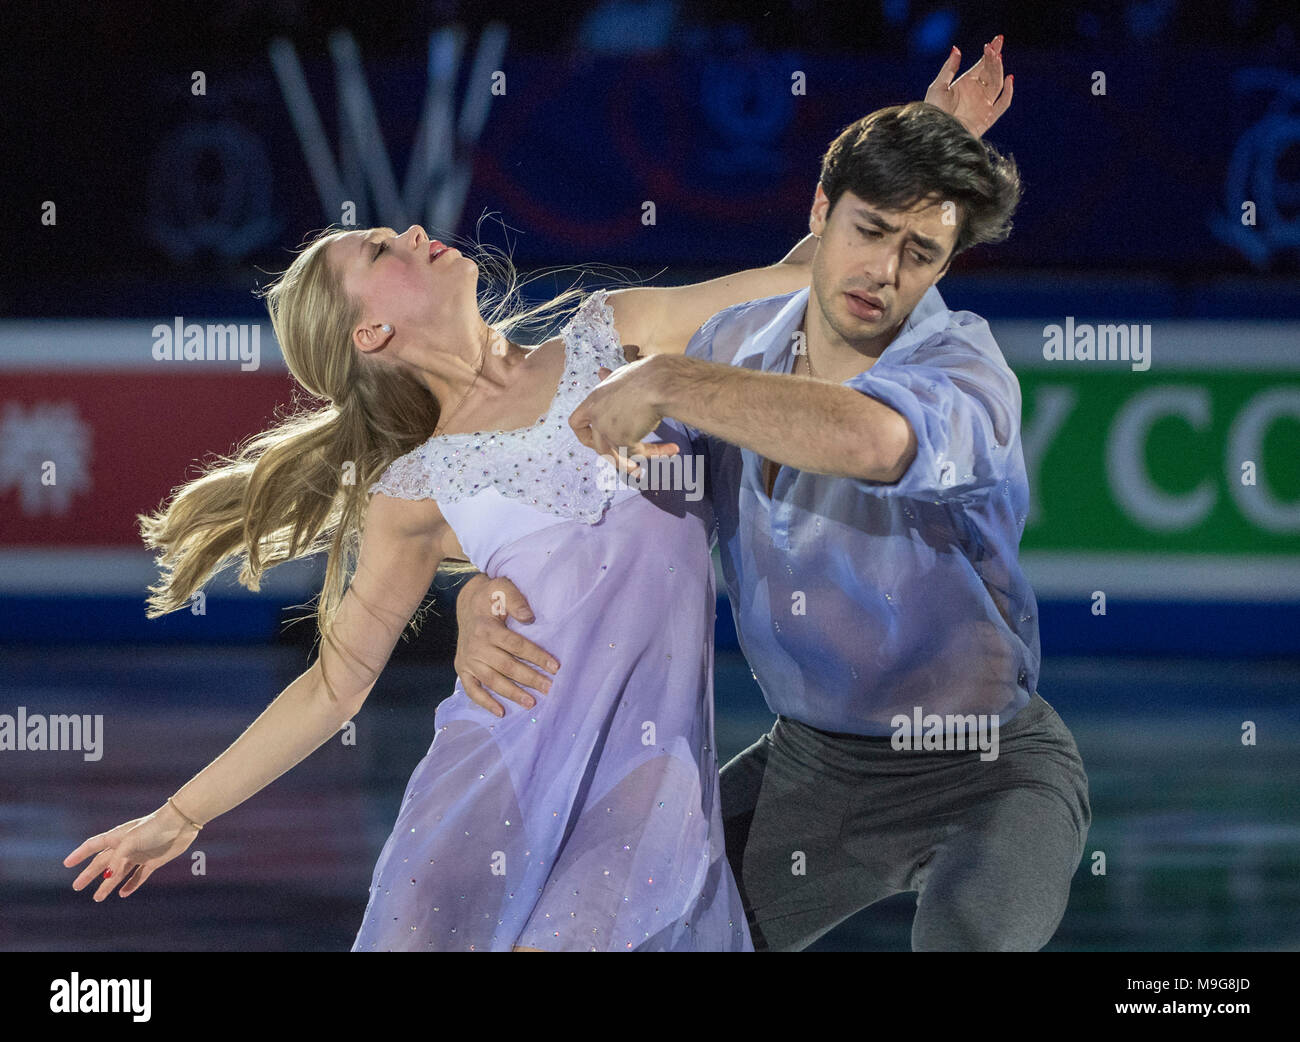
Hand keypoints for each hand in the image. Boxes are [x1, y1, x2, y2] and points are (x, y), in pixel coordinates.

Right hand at [64, 804, 199, 900]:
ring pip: (119, 872)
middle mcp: (126, 846)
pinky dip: (130, 885)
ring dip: (108, 884)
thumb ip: (117, 859)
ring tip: (97, 898)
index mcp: (117, 837)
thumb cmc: (153, 828)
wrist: (181, 823)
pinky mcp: (153, 861)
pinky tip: (122, 893)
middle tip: (77, 886)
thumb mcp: (130, 841)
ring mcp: (140, 854)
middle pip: (103, 862)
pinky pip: (139, 876)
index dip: (79, 854)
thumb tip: (108, 877)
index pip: (93, 846)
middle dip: (89, 874)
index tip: (67, 864)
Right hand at [454, 573, 559, 717]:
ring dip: (512, 693)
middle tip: (549, 689)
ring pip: (492, 680)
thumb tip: (529, 618)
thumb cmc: (491, 597)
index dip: (536, 656)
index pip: (516, 645)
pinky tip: (501, 712)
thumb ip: (516, 601)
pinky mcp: (463, 669)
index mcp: (487, 628)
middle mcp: (476, 647)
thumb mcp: (502, 589)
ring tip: (531, 703)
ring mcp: (468, 660)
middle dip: (529, 679)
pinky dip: (485, 702)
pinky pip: (472, 689)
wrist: (467, 603)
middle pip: (506, 666)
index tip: (555, 667)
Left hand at [568, 356, 680, 476]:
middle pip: (597, 446)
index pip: (576, 423)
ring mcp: (607, 429)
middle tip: (630, 464)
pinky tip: (672, 449)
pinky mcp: (622, 440)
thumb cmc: (647, 375)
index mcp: (594, 399)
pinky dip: (656, 453)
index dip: (585, 436)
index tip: (595, 442)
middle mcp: (596, 416)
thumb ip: (610, 381)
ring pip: (616, 456)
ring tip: (646, 469)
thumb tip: (601, 372)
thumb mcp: (623, 376)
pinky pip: (637, 455)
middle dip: (613, 456)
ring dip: (632, 465)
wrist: (661, 382)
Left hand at [924, 35, 1012, 138]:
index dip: (990, 52)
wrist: (935, 134)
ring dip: (998, 69)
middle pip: (991, 72)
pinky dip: (1008, 92)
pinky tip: (1009, 78)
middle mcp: (977, 92)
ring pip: (997, 83)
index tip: (996, 40)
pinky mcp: (988, 117)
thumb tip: (956, 49)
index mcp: (965, 83)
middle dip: (994, 58)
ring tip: (997, 57)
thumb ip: (948, 69)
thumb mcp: (938, 87)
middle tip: (994, 47)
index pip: (982, 64)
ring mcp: (984, 104)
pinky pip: (1003, 103)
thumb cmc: (933, 112)